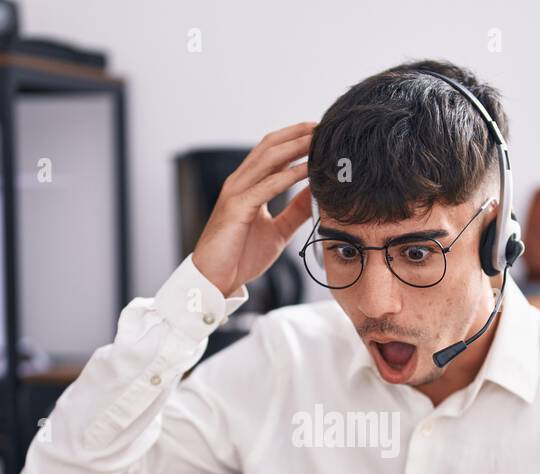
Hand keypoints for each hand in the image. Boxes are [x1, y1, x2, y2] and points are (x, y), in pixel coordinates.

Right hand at [192, 121, 314, 297]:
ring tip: (318, 140)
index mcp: (247, 186)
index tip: (320, 135)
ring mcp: (236, 193)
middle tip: (323, 128)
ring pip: (268, 159)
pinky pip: (267, 185)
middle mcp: (239, 183)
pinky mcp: (237, 208)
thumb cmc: (239, 257)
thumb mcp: (277, 231)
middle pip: (270, 146)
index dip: (294, 139)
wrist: (215, 280)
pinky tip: (308, 170)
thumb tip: (316, 194)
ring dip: (295, 147)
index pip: (271, 151)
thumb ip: (295, 212)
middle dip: (297, 134)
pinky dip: (289, 175)